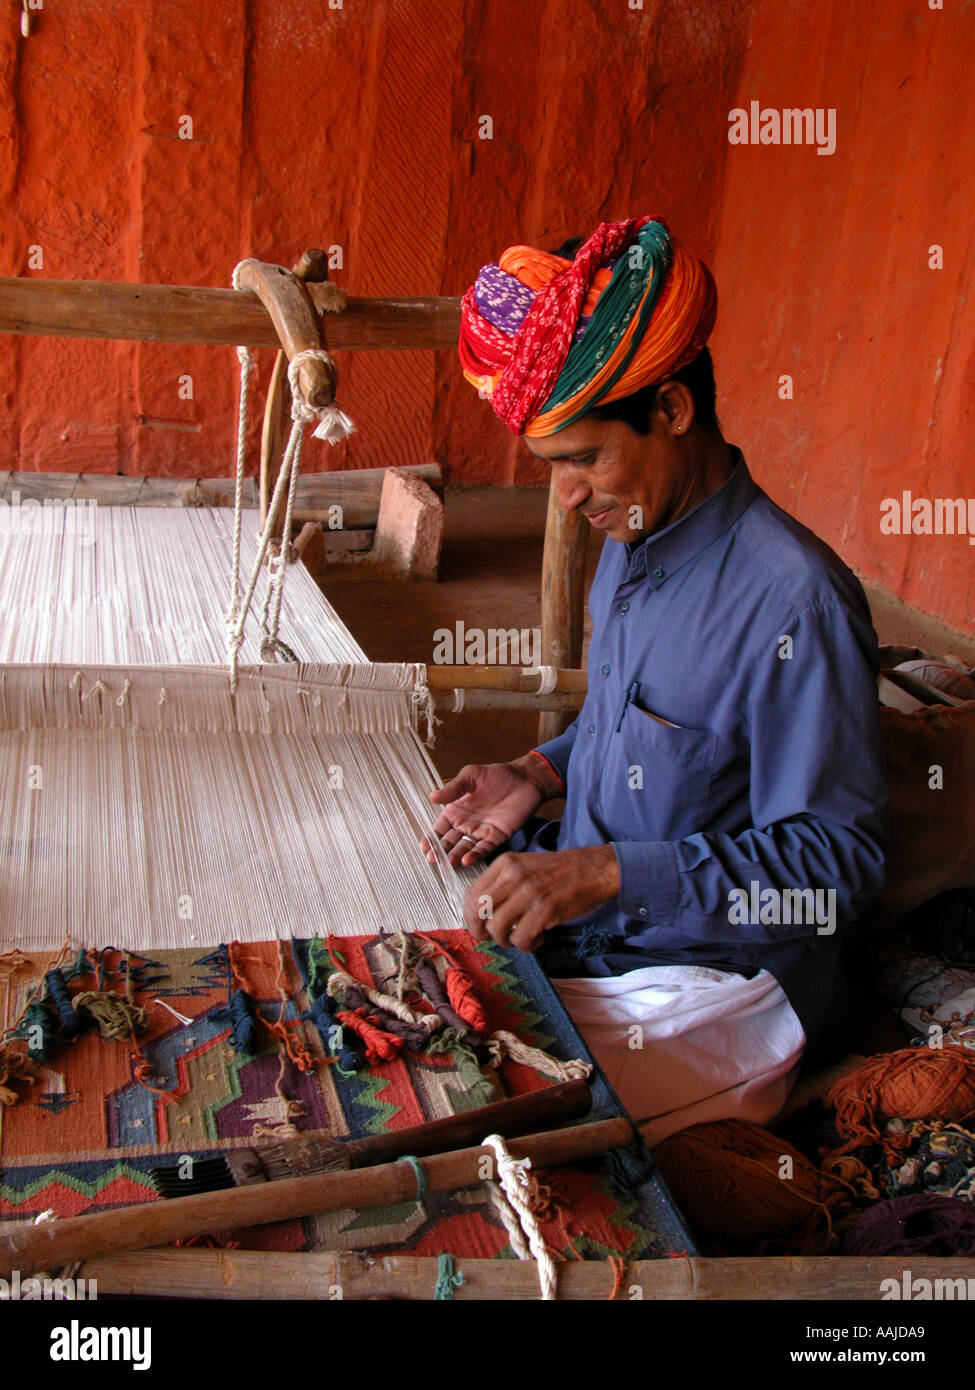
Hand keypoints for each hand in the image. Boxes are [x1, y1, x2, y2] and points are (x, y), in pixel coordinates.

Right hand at [421, 754, 559, 867]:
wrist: (525, 779)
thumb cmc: (497, 774)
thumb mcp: (471, 776)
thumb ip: (453, 788)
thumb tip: (431, 797)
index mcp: (456, 810)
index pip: (439, 828)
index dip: (431, 838)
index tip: (424, 846)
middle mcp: (466, 823)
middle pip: (450, 841)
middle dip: (440, 851)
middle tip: (433, 860)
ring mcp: (481, 831)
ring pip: (465, 848)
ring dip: (456, 856)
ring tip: (448, 863)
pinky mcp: (497, 837)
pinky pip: (484, 849)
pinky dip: (476, 855)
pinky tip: (467, 860)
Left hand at [463, 845, 620, 951]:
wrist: (594, 870)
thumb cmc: (560, 873)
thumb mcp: (525, 866)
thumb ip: (503, 884)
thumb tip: (480, 912)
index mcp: (505, 863)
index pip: (471, 893)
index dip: (470, 916)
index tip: (478, 926)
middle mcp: (513, 876)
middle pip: (478, 911)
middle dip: (479, 931)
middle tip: (491, 938)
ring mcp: (529, 892)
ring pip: (497, 928)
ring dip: (506, 940)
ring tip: (521, 937)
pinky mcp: (545, 910)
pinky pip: (521, 939)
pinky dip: (527, 946)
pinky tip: (538, 939)